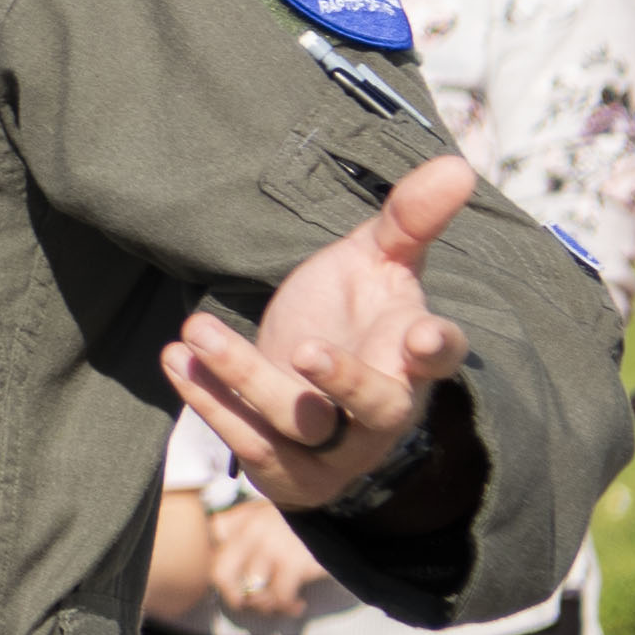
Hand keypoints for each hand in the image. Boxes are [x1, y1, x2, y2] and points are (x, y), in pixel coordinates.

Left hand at [166, 156, 474, 513]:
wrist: (308, 383)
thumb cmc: (354, 313)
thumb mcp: (379, 260)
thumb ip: (409, 219)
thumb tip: (457, 164)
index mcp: (411, 359)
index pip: (440, 359)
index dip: (435, 349)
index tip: (424, 335)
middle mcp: (382, 411)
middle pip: (377, 408)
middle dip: (344, 382)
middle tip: (304, 349)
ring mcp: (335, 448)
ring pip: (296, 423)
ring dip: (243, 375)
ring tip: (196, 328)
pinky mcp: (287, 470)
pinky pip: (247, 442)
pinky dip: (209, 400)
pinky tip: (177, 357)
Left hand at [207, 497, 328, 623]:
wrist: (346, 513)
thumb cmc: (308, 519)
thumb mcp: (272, 515)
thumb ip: (248, 532)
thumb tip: (231, 567)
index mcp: (244, 516)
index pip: (211, 538)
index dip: (214, 562)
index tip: (230, 575)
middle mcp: (251, 529)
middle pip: (220, 573)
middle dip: (233, 595)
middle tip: (248, 602)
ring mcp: (270, 545)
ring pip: (251, 592)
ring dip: (267, 605)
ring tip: (281, 603)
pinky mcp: (293, 562)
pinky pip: (279, 598)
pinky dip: (288, 607)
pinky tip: (298, 604)